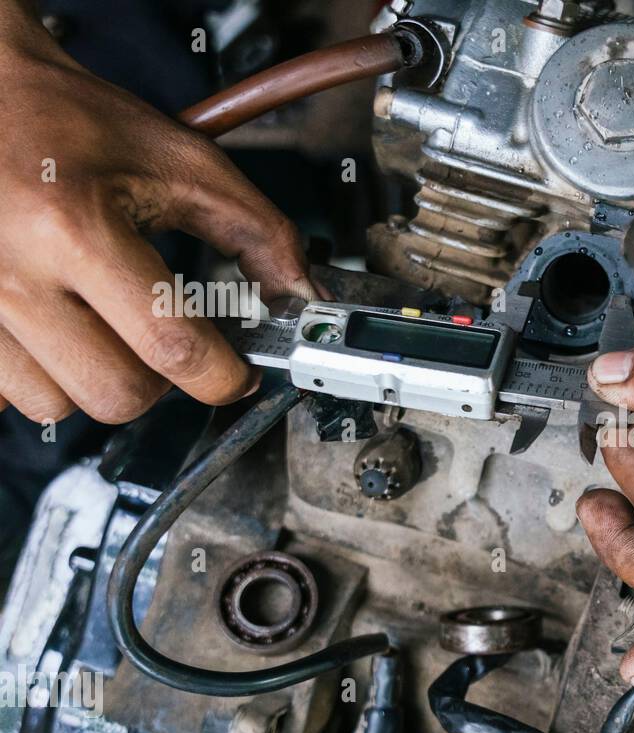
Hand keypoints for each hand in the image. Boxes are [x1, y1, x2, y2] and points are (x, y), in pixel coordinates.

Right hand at [0, 15, 313, 423]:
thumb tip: (301, 295)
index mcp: (74, 228)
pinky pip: (8, 395)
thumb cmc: (72, 122)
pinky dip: (43, 376)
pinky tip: (57, 332)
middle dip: (159, 381)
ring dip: (95, 380)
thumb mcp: (180, 162)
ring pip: (58, 406)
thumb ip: (257, 231)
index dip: (223, 376)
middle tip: (166, 343)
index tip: (239, 374)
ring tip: (102, 327)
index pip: (171, 348)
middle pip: (116, 396)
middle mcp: (11, 273)